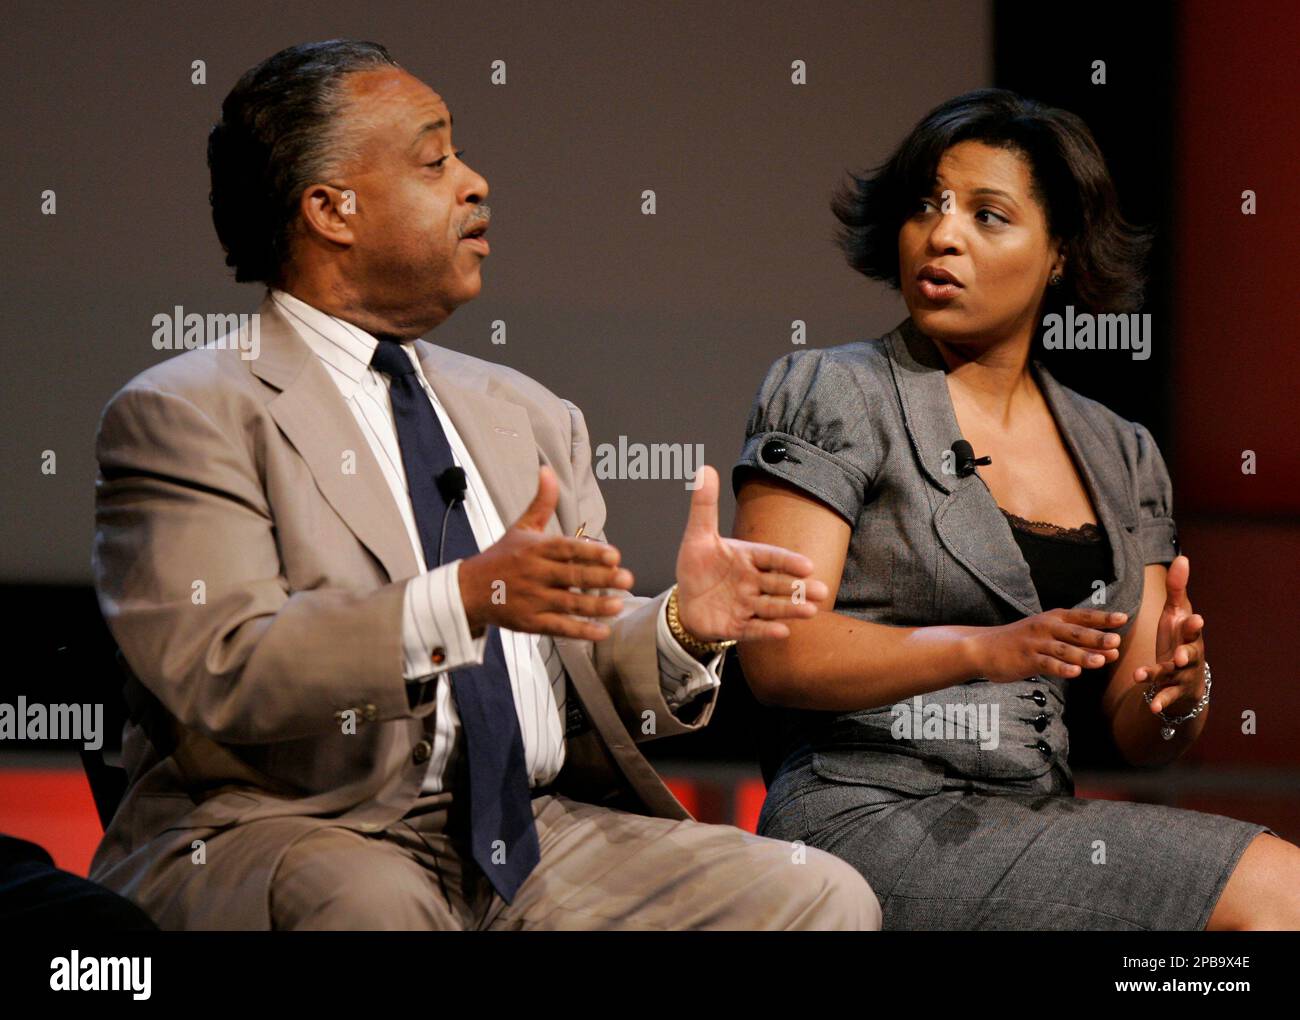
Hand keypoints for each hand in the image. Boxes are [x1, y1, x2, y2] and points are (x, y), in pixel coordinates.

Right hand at [459, 466, 633, 641]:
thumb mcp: (520, 528)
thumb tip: (547, 471)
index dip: (590, 552)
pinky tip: (602, 630)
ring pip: (568, 604)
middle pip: (571, 577)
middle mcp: (534, 574)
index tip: (614, 554)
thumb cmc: (500, 557)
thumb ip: (541, 502)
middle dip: (601, 579)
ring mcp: (532, 600)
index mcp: (534, 549)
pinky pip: (559, 628)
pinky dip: (581, 630)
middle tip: (627, 578)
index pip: (566, 549)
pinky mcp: (530, 623)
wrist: (468, 591)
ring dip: (595, 606)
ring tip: (618, 604)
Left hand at [673, 465, 827, 641]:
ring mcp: (745, 605)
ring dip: (790, 610)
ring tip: (811, 612)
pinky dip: (766, 631)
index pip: (770, 558)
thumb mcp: (698, 535)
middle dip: (799, 589)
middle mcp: (751, 582)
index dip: (787, 562)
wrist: (686, 601)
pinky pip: (752, 629)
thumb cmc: (698, 566)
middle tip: (823, 591)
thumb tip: (705, 469)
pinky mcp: (736, 626)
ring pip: (771, 608)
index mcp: (746, 558)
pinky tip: (783, 632)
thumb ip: (705, 506)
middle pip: (778, 585)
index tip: (807, 565)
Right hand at [967, 607, 1127, 682]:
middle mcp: (1046, 627)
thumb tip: (1112, 651)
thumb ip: (1079, 643)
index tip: (1124, 618)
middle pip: (1075, 632)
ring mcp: (1035, 643)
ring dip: (1082, 655)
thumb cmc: (1023, 641)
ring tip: (1102, 661)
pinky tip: (1075, 673)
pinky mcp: (1026, 659)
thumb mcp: (1049, 635)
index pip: (1083, 616)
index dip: (1103, 618)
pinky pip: (1046, 664)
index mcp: (1054, 618)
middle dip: (1097, 636)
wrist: (984, 647)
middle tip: (1116, 641)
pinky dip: (1061, 668)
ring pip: (1063, 649)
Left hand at [1132, 555, 1206, 714]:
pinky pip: (1166, 697)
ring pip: (1173, 676)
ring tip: (1143, 676)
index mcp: (1189, 635)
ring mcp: (1183, 675)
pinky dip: (1159, 700)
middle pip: (1191, 654)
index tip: (1194, 618)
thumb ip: (1177, 589)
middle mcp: (1190, 655)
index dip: (1193, 625)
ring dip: (1159, 675)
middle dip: (1186, 653)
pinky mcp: (1174, 692)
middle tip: (1179, 654)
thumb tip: (1182, 557)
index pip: (1193, 629)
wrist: (1185, 677)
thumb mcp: (1176, 614)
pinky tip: (1151, 705)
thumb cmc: (1179, 639)